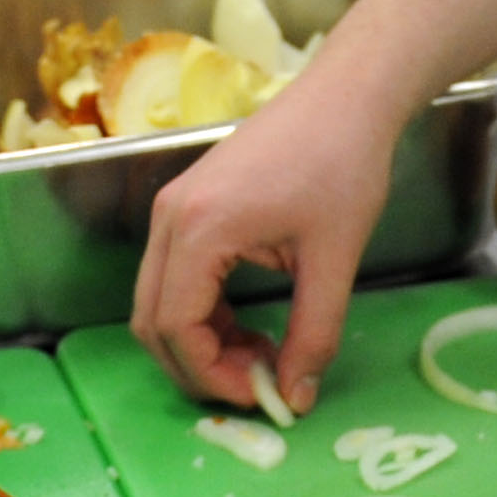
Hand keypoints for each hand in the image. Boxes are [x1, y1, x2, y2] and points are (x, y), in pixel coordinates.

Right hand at [130, 66, 407, 414]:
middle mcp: (170, 217)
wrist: (345, 98)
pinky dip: (201, 312)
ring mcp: (173, 207)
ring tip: (259, 355)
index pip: (176, 325)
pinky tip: (247, 323)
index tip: (258, 394)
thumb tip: (296, 398)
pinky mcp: (187, 204)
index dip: (210, 374)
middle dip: (196, 365)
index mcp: (200, 227)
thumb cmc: (343, 167)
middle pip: (151, 319)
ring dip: (198, 341)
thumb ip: (314, 335)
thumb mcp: (335, 260)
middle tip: (252, 386)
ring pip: (158, 300)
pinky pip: (173, 275)